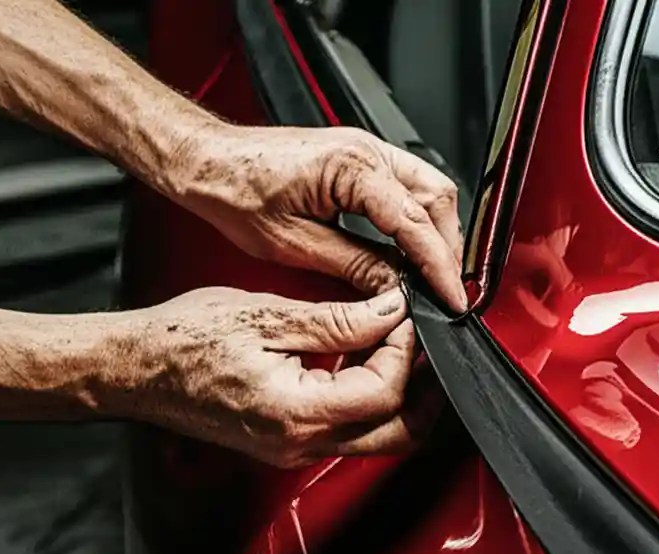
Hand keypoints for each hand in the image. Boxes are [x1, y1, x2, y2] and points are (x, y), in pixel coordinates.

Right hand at [99, 286, 440, 467]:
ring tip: (398, 342)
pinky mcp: (289, 443)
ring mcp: (295, 450)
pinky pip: (349, 431)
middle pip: (398, 434)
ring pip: (379, 437)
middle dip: (424, 389)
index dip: (406, 349)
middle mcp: (300, 444)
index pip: (384, 391)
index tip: (403, 311)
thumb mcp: (266, 315)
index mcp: (296, 412)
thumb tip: (391, 310)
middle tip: (426, 342)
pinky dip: (370, 397)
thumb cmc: (184, 340)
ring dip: (401, 393)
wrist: (137, 370)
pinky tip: (365, 357)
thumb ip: (338, 319)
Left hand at [172, 124, 468, 311]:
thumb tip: (395, 289)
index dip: (439, 265)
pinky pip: (405, 187)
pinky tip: (408, 251)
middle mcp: (366, 149)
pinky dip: (415, 220)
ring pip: (427, 191)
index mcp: (352, 166)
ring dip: (434, 233)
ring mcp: (365, 149)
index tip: (451, 298)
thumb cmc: (235, 191)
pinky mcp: (357, 159)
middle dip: (447, 247)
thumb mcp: (294, 244)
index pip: (415, 222)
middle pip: (436, 198)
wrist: (207, 162)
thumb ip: (354, 264)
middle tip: (446, 291)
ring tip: (431, 277)